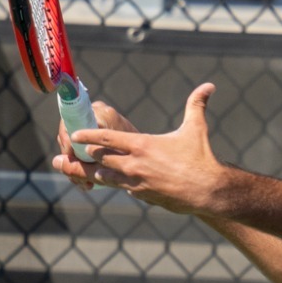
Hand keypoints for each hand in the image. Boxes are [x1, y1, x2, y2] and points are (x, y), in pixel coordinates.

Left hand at [59, 82, 231, 215]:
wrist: (207, 191)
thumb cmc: (201, 158)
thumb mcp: (196, 129)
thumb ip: (197, 105)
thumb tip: (209, 86)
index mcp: (141, 145)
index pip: (105, 138)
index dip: (87, 135)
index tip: (74, 134)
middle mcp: (134, 164)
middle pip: (99, 159)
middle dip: (86, 155)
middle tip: (72, 154)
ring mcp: (136, 182)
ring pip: (105, 178)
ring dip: (97, 173)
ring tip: (86, 171)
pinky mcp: (142, 196)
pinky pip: (122, 189)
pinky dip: (117, 184)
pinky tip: (114, 182)